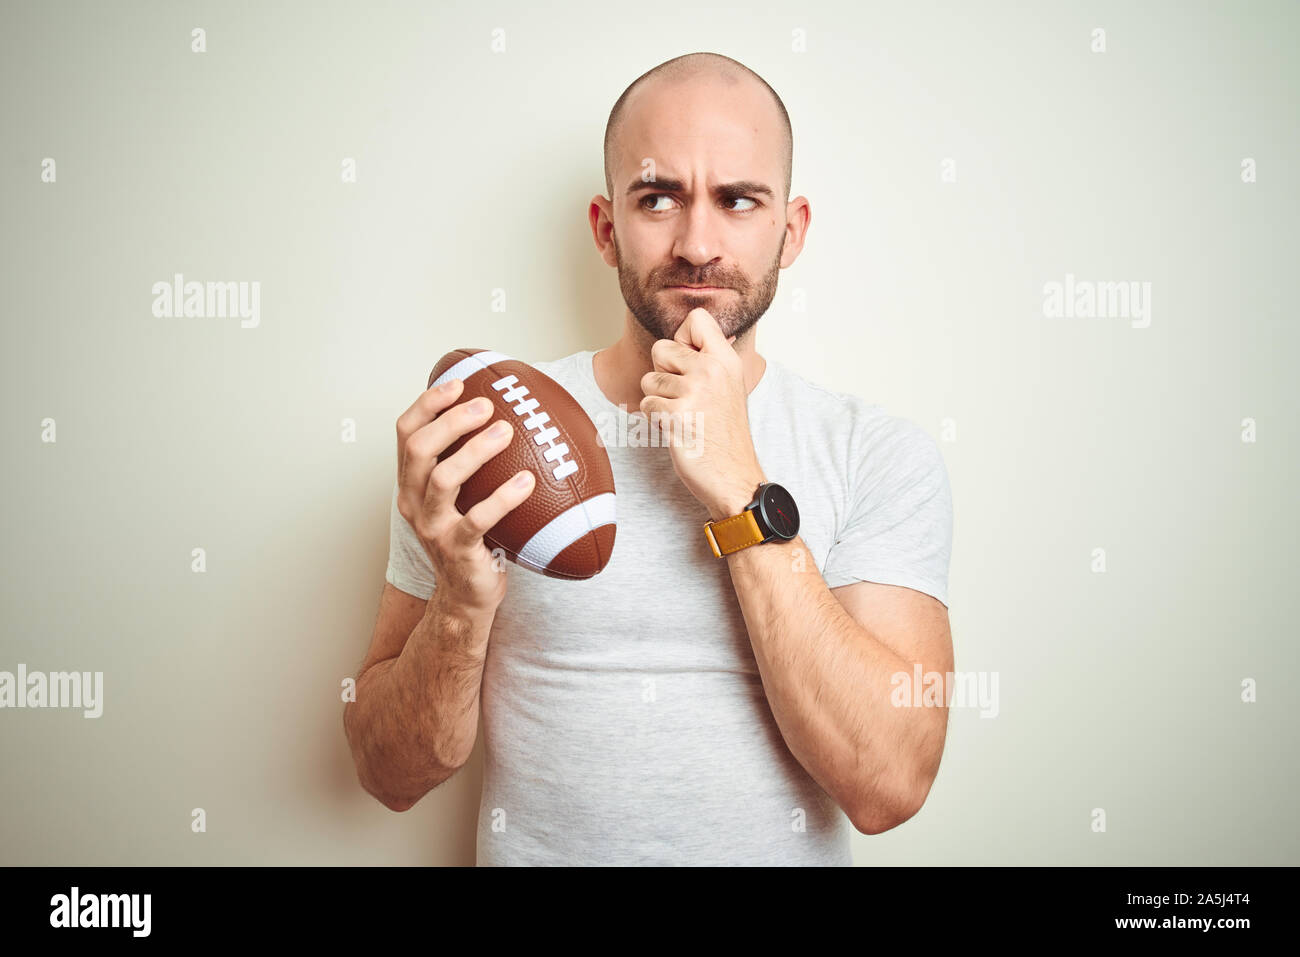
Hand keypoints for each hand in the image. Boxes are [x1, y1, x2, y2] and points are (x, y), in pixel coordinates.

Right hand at [394, 378, 535, 613]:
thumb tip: (508, 414)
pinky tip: (527, 481)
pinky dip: (504, 497)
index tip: (457, 383)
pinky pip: (478, 519)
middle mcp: (413, 502)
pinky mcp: (457, 549)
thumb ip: (468, 462)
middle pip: (418, 449)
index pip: (405, 433)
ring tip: (507, 432)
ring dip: (475, 451)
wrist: (465, 596)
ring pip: (443, 479)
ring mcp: (432, 527)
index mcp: (411, 484)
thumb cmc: (470, 538)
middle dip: (451, 421)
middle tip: (486, 406)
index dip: (427, 404)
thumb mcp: (461, 497)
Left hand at [639, 307, 765, 519]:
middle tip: (683, 397)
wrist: (734, 477)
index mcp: (726, 360)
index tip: (688, 361)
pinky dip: (655, 419)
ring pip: (649, 379)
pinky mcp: (676, 416)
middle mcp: (711, 370)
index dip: (682, 338)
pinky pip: (646, 405)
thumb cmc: (726, 435)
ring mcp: (694, 393)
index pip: (696, 319)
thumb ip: (711, 360)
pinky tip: (676, 429)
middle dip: (663, 373)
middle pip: (661, 348)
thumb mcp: (730, 387)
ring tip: (682, 415)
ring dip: (658, 400)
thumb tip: (693, 333)